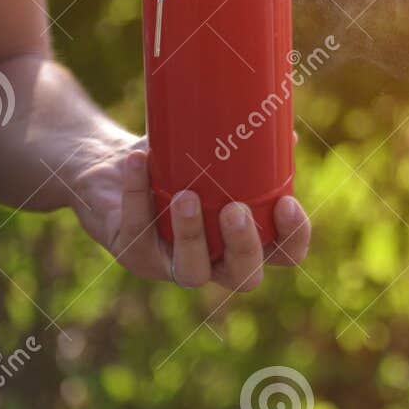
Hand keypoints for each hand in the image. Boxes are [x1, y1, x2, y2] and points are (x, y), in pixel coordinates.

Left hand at [71, 139, 310, 292]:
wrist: (115, 166)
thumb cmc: (177, 161)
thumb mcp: (216, 151)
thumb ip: (250, 147)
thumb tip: (288, 134)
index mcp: (244, 238)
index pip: (284, 253)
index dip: (293, 238)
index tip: (286, 202)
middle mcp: (215, 260)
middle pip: (244, 275)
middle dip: (243, 246)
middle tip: (235, 210)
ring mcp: (173, 263)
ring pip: (191, 271)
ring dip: (191, 235)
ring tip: (187, 195)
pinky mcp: (133, 254)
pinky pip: (137, 231)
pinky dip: (137, 194)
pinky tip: (138, 161)